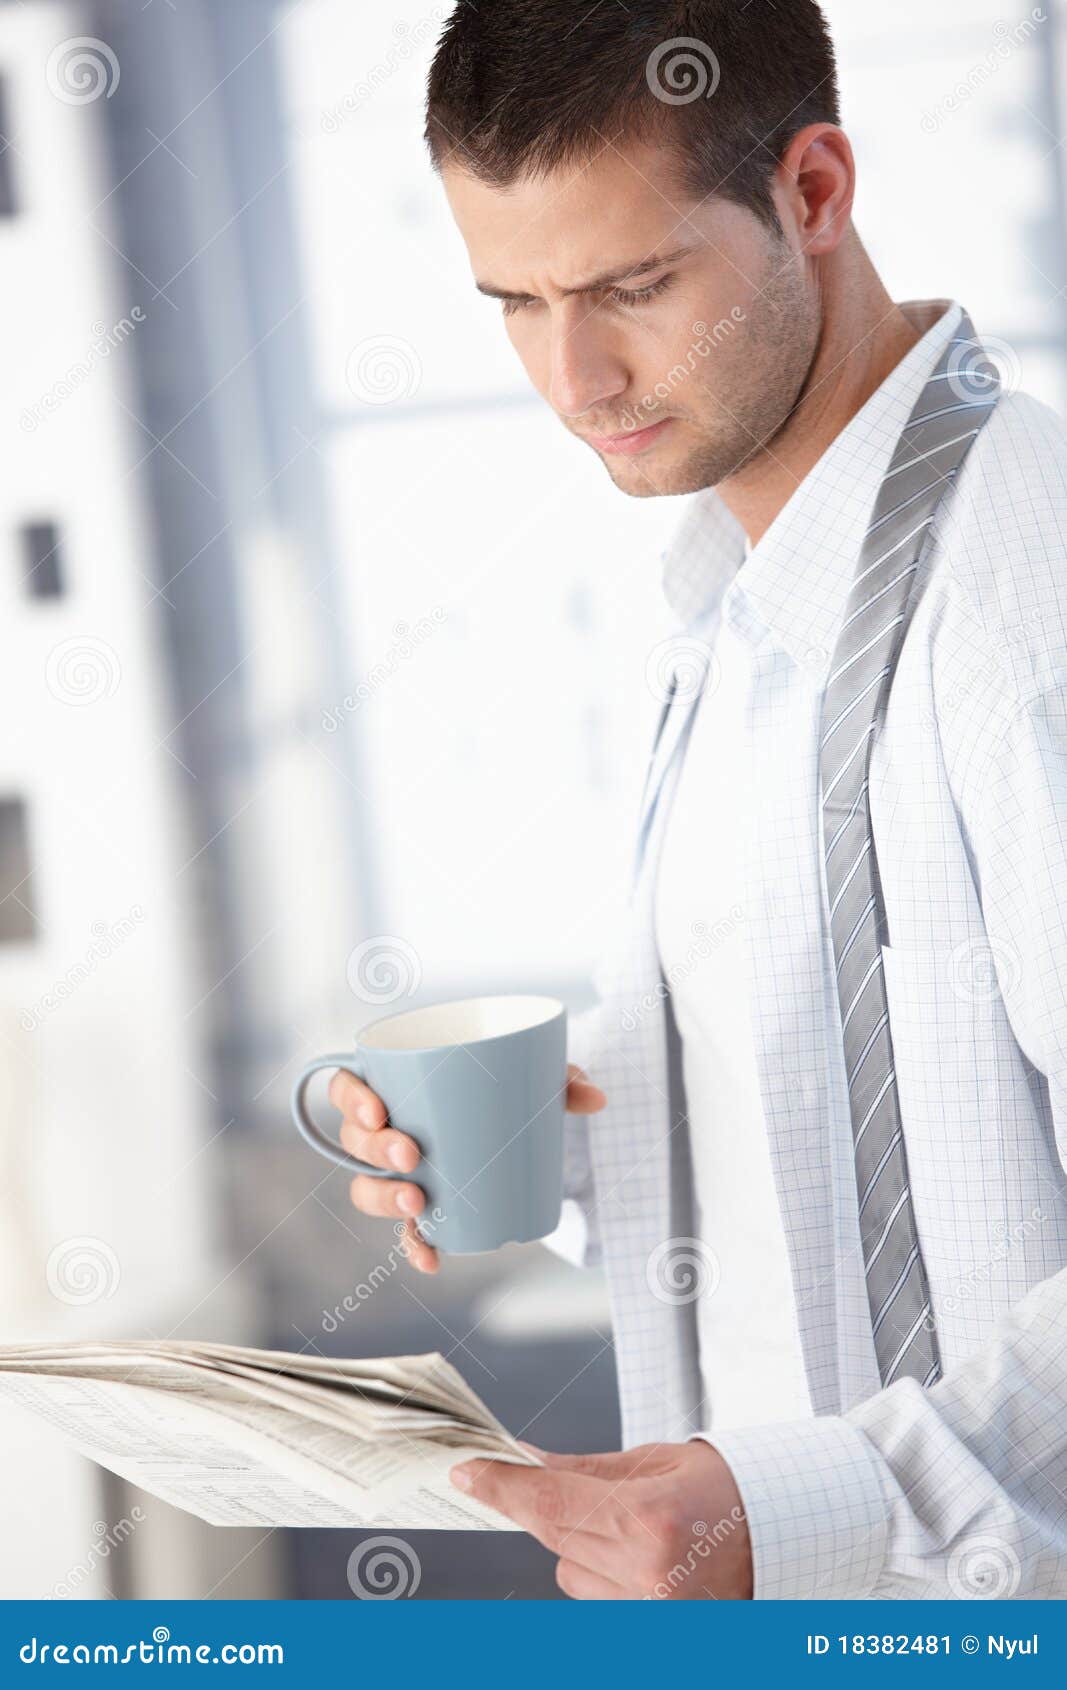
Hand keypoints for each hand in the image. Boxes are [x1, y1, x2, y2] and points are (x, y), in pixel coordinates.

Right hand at [331, 1063, 606, 1271]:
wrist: (517, 1131)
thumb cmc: (506, 1090)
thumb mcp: (531, 1079)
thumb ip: (560, 1078)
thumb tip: (596, 1098)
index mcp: (394, 1085)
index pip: (347, 1087)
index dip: (350, 1099)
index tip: (378, 1109)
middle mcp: (384, 1131)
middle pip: (355, 1142)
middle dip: (375, 1151)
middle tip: (412, 1154)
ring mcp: (397, 1174)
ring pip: (367, 1189)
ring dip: (385, 1198)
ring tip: (419, 1203)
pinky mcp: (420, 1208)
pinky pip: (402, 1232)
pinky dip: (413, 1247)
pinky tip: (431, 1259)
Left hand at [450, 1441, 752, 1599]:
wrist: (787, 1534)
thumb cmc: (726, 1488)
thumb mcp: (655, 1461)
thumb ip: (583, 1468)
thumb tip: (525, 1461)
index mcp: (648, 1521)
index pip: (551, 1502)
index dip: (502, 1486)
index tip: (466, 1470)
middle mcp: (646, 1574)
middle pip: (553, 1534)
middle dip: (533, 1501)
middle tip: (505, 1471)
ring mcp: (650, 1611)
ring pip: (568, 1569)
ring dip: (577, 1541)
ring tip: (628, 1520)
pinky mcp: (651, 1628)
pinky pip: (593, 1593)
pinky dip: (599, 1569)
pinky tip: (638, 1550)